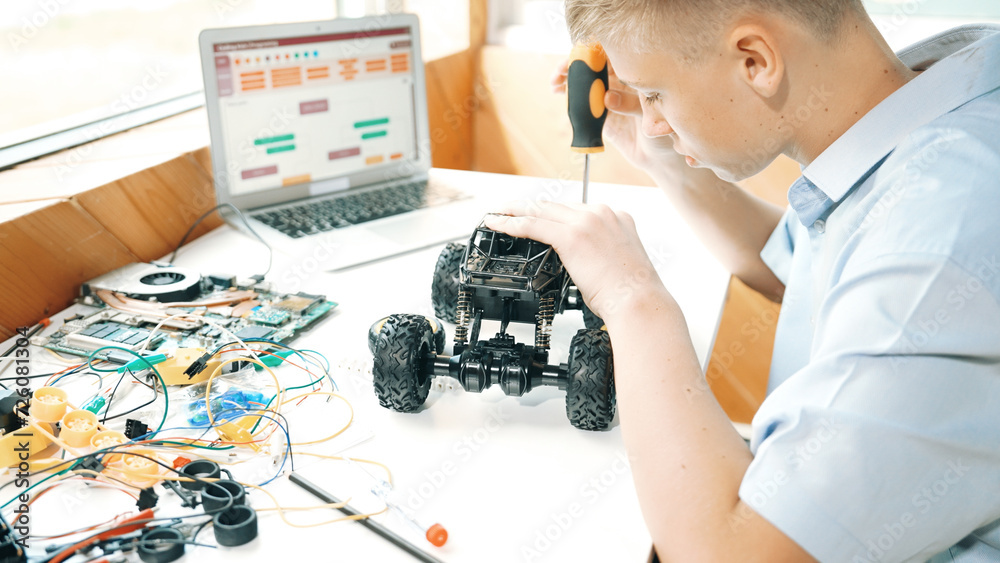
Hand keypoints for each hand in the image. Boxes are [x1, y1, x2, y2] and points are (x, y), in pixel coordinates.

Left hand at [484, 203, 671, 324]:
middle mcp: (602, 213)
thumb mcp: (618, 262)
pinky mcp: (572, 236)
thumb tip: (583, 262)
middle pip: (555, 205)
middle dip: (530, 206)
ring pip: (541, 210)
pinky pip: (534, 225)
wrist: (639, 301)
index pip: (576, 209)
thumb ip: (601, 252)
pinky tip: (498, 224)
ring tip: (498, 213)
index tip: (540, 215)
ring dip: (515, 211)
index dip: (552, 212)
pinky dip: (512, 223)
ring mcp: (587, 222)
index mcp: (616, 218)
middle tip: (510, 208)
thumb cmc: (631, 293)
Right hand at [551, 59, 683, 178]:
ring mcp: (608, 97)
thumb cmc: (665, 129)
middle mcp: (621, 82)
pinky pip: (581, 102)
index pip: (613, 55)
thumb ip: (632, 104)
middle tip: (562, 70)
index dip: (595, 52)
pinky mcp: (599, 113)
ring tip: (556, 82)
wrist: (660, 156)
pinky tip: (558, 91)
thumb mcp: (654, 114)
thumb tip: (608, 98)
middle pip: (594, 65)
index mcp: (636, 74)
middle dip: (576, 63)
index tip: (581, 55)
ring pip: (585, 81)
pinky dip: (568, 95)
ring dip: (568, 77)